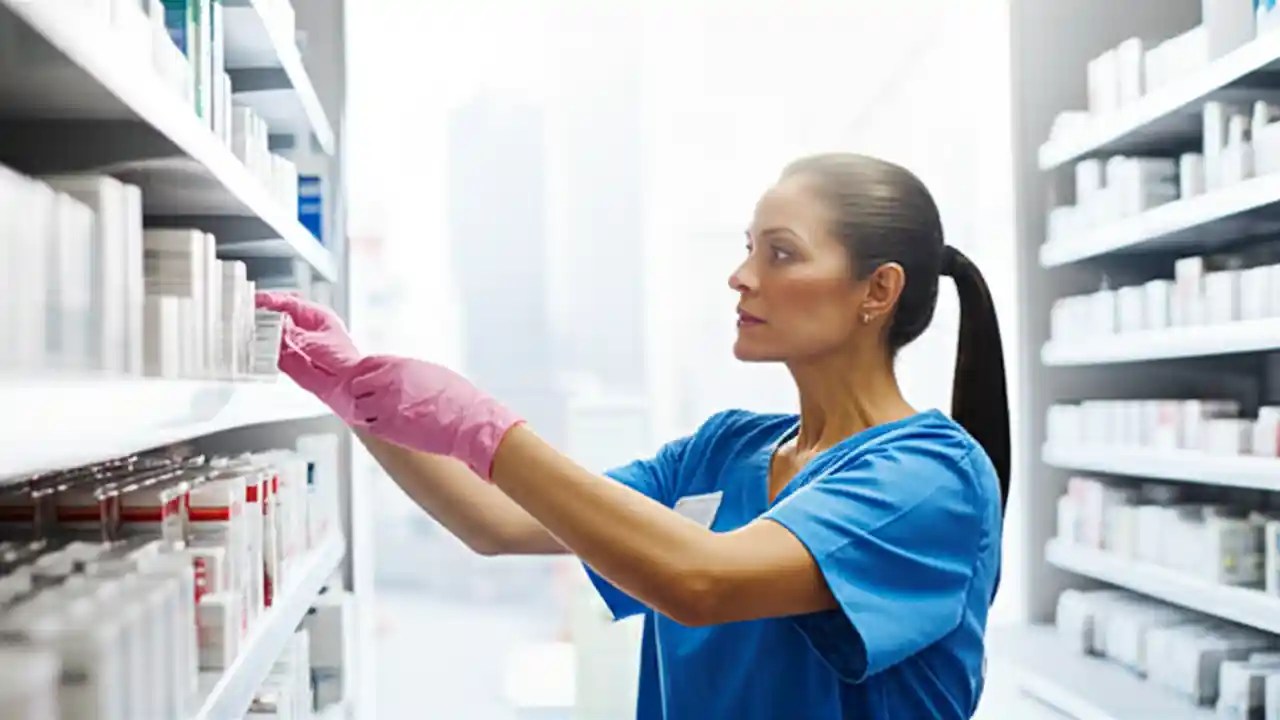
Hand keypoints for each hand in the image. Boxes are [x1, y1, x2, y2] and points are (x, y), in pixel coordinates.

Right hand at [255, 292, 362, 419]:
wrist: (345, 384)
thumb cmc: (342, 359)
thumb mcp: (314, 340)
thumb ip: (292, 333)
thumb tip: (277, 326)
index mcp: (316, 317)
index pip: (290, 302)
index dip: (273, 300)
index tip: (257, 300)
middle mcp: (305, 329)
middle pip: (279, 315)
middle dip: (265, 314)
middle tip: (250, 313)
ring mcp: (297, 345)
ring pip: (273, 334)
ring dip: (263, 333)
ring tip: (252, 331)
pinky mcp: (290, 361)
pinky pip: (272, 353)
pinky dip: (264, 351)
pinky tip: (258, 349)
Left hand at [346, 354, 523, 478]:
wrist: (468, 423)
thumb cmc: (457, 399)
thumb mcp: (429, 372)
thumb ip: (404, 372)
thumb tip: (394, 376)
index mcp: (398, 366)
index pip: (365, 365)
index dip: (365, 374)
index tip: (368, 380)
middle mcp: (387, 383)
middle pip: (356, 386)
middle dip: (361, 393)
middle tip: (371, 399)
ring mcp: (385, 407)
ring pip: (358, 407)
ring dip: (366, 411)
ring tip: (381, 414)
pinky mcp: (388, 429)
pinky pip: (369, 425)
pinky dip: (374, 425)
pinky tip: (388, 425)